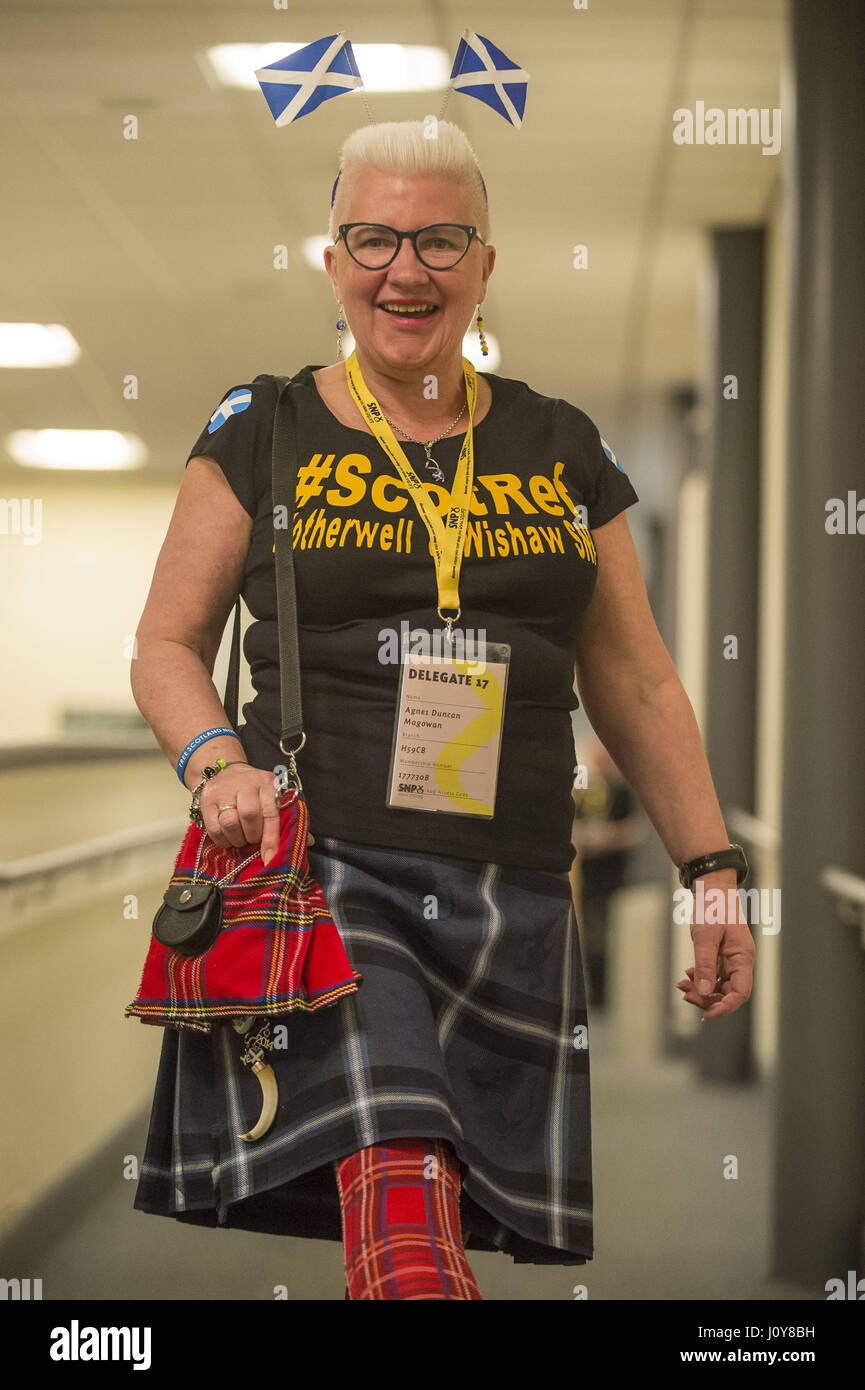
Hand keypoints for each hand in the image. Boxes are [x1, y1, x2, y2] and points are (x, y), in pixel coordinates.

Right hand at [198, 765, 312, 866]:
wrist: (226, 771)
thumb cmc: (255, 791)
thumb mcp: (273, 797)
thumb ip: (288, 819)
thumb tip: (307, 841)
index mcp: (268, 784)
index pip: (271, 812)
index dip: (272, 838)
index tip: (271, 857)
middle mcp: (246, 784)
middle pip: (249, 816)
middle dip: (253, 836)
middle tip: (253, 840)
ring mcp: (224, 790)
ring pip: (230, 822)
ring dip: (237, 839)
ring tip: (241, 839)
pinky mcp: (207, 800)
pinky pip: (214, 828)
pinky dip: (222, 840)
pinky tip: (228, 838)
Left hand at [676, 895, 755, 1021]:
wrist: (712, 887)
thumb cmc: (712, 906)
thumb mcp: (705, 936)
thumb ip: (705, 965)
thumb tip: (705, 993)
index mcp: (743, 957)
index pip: (740, 992)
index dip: (725, 1007)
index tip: (707, 1014)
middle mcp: (740, 961)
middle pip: (729, 992)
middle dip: (708, 998)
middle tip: (685, 995)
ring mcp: (731, 958)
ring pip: (719, 985)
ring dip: (702, 990)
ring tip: (682, 985)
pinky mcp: (721, 955)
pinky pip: (713, 975)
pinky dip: (700, 978)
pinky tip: (687, 976)